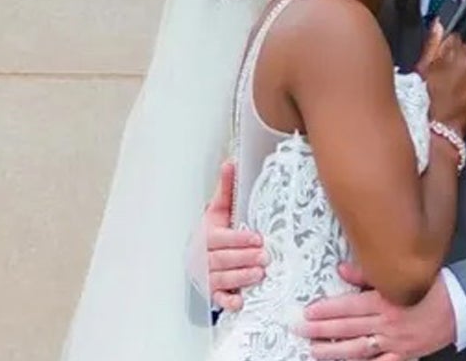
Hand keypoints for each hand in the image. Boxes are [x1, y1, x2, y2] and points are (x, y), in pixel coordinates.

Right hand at [203, 161, 267, 310]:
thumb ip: (227, 189)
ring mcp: (206, 277)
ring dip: (240, 278)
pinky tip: (240, 302)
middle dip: (242, 258)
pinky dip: (228, 302)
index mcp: (205, 235)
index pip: (218, 238)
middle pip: (220, 259)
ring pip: (221, 279)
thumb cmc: (215, 232)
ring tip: (259, 273)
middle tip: (264, 257)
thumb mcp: (219, 210)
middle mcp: (202, 257)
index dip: (237, 239)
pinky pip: (218, 300)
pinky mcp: (212, 294)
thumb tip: (232, 162)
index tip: (257, 238)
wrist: (201, 259)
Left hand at [297, 263, 456, 360]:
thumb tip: (340, 271)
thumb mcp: (404, 274)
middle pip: (348, 329)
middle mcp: (389, 324)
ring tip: (314, 350)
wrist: (464, 307)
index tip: (307, 311)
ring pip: (358, 349)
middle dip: (321, 330)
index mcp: (387, 301)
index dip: (326, 310)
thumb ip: (369, 275)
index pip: (349, 307)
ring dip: (334, 351)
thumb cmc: (434, 286)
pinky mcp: (404, 356)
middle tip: (300, 329)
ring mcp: (396, 344)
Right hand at [415, 20, 465, 136]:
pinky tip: (465, 94)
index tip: (442, 59)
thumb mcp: (422, 69)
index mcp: (453, 52)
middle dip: (459, 59)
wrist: (439, 130)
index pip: (455, 38)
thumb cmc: (424, 100)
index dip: (447, 49)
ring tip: (456, 87)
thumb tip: (439, 22)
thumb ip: (432, 43)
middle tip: (447, 76)